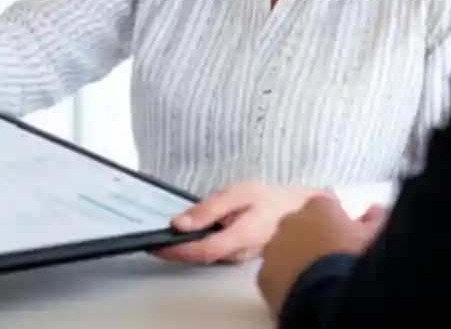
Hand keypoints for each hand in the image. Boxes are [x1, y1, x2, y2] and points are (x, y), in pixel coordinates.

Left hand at [152, 182, 328, 264]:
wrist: (297, 211)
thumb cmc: (268, 199)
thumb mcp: (238, 194)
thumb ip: (209, 208)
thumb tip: (180, 223)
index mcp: (238, 238)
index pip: (200, 250)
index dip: (176, 250)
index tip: (155, 244)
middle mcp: (236, 253)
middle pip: (199, 256)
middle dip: (174, 251)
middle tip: (153, 239)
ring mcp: (237, 256)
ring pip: (204, 256)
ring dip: (183, 248)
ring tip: (165, 235)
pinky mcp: (236, 253)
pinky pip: (211, 252)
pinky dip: (195, 244)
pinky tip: (187, 234)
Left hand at [256, 195, 388, 316]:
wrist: (331, 295)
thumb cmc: (355, 258)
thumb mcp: (374, 237)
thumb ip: (374, 219)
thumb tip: (375, 210)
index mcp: (318, 206)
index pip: (326, 206)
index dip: (337, 222)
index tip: (345, 236)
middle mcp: (290, 219)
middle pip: (301, 225)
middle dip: (312, 236)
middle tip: (328, 256)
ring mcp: (274, 246)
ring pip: (284, 247)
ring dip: (295, 256)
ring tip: (313, 275)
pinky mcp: (264, 273)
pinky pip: (275, 273)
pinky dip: (284, 278)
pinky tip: (299, 288)